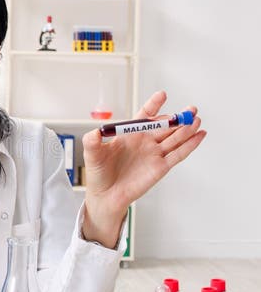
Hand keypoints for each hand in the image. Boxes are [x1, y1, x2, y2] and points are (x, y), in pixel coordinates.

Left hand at [81, 90, 205, 247]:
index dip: (154, 105)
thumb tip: (95, 132)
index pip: (145, 116)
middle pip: (165, 126)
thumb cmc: (99, 174)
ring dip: (187, 128)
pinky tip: (200, 135)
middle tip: (189, 110)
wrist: (105, 196)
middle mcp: (145, 142)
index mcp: (130, 134)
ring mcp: (154, 154)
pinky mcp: (161, 167)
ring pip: (175, 138)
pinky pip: (178, 154)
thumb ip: (92, 140)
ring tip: (196, 119)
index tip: (162, 95)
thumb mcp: (92, 153)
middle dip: (178, 117)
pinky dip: (190, 145)